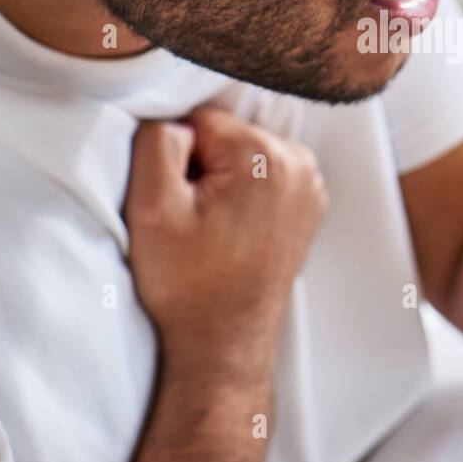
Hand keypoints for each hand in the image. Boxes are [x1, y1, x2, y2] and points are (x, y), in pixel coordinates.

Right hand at [123, 106, 327, 367]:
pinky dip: (245, 193)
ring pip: (244, 154)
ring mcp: (311, 184)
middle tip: (196, 220)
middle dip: (203, 167)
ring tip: (216, 229)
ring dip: (224, 181)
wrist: (223, 341)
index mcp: (266, 155)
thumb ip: (157, 141)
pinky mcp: (310, 203)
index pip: (200, 120)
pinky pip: (264, 174)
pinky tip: (235, 231)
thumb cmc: (187, 282)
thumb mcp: (151, 208)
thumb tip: (177, 121)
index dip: (178, 159)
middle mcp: (300, 162)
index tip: (182, 203)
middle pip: (227, 135)